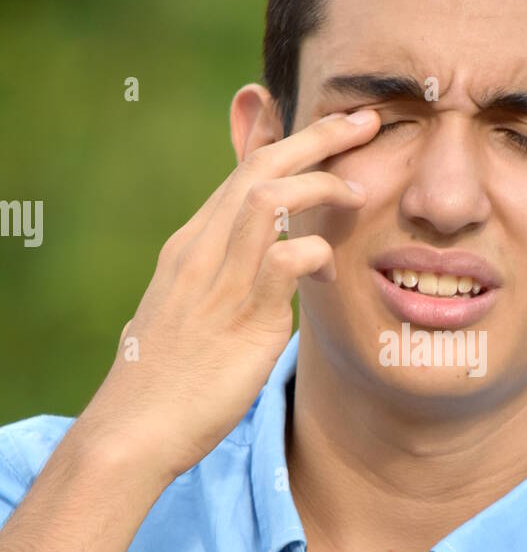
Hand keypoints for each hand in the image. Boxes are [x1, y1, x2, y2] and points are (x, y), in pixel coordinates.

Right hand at [76, 109, 379, 483]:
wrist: (134, 428)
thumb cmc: (167, 376)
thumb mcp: (191, 311)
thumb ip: (224, 281)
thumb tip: (262, 273)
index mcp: (191, 244)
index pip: (243, 172)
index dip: (290, 140)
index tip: (333, 126)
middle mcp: (201, 250)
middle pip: (260, 168)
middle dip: (317, 138)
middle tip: (366, 122)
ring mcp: (218, 281)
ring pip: (268, 199)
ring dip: (321, 185)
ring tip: (359, 193)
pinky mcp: (241, 318)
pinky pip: (282, 262)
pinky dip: (314, 253)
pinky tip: (330, 267)